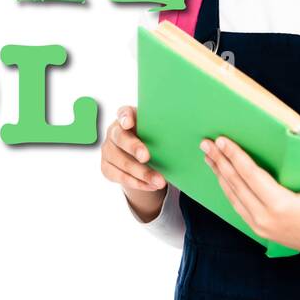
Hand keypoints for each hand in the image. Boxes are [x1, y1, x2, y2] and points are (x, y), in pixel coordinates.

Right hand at [101, 105, 167, 220]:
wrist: (139, 157)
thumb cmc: (153, 139)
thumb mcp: (158, 131)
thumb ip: (165, 127)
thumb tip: (193, 128)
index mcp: (127, 118)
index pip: (123, 112)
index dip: (125, 117)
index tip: (130, 122)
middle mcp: (113, 131)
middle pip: (120, 138)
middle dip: (134, 147)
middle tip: (146, 156)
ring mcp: (108, 150)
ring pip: (121, 162)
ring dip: (141, 173)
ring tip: (160, 181)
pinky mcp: (106, 167)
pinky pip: (121, 177)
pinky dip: (138, 183)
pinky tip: (152, 186)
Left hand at [201, 136, 299, 258]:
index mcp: (281, 206)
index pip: (251, 175)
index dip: (235, 156)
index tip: (221, 141)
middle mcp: (265, 218)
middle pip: (236, 184)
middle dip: (219, 162)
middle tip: (205, 143)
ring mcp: (261, 226)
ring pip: (233, 196)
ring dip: (220, 175)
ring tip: (208, 157)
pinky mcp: (260, 230)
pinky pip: (238, 206)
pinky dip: (228, 189)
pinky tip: (222, 177)